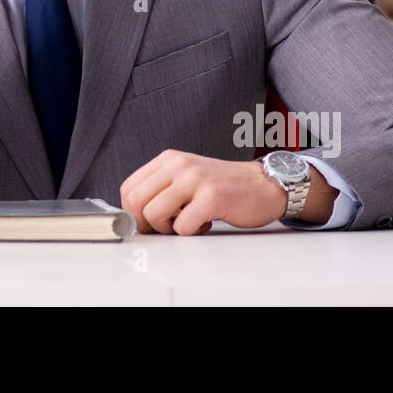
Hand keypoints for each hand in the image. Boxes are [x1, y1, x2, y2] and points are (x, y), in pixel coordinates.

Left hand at [119, 150, 287, 234]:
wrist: (264, 184)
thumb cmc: (224, 186)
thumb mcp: (186, 177)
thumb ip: (161, 189)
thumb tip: (133, 215)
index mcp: (168, 159)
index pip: (128, 187)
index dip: (132, 212)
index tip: (148, 223)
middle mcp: (179, 164)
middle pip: (136, 201)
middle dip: (146, 224)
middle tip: (166, 228)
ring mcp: (195, 179)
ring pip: (154, 214)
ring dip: (168, 229)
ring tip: (187, 223)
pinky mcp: (212, 197)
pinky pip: (182, 226)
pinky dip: (191, 233)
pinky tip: (205, 223)